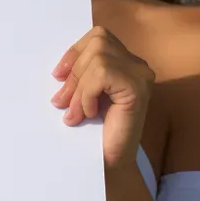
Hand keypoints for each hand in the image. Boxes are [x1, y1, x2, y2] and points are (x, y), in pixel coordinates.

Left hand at [50, 26, 154, 171]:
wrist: (109, 163)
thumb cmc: (95, 131)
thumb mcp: (82, 94)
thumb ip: (79, 75)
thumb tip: (60, 70)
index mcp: (126, 62)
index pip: (98, 37)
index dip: (74, 52)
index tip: (58, 75)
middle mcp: (138, 65)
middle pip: (97, 43)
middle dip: (74, 73)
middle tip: (62, 102)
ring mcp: (141, 75)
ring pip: (98, 58)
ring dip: (79, 88)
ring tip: (76, 112)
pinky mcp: (138, 87)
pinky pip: (102, 74)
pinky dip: (88, 94)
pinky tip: (90, 114)